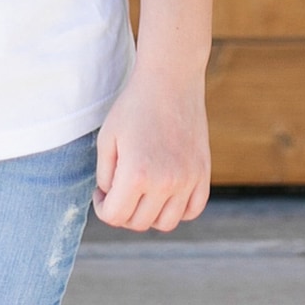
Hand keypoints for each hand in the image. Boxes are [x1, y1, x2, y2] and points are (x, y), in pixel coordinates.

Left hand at [92, 66, 210, 231]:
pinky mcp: (203, 174)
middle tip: (118, 190)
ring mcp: (188, 180)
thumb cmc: (134, 106)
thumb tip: (112, 199)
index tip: (101, 193)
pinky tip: (164, 193)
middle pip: (139, 223)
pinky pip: (191, 211)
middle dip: (122, 211)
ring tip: (140, 193)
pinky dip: (176, 210)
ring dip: (148, 215)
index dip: (102, 208)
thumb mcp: (107, 138)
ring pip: (165, 223)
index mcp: (136, 175)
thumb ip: (105, 176)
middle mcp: (165, 183)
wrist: (170, 81)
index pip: (114, 216)